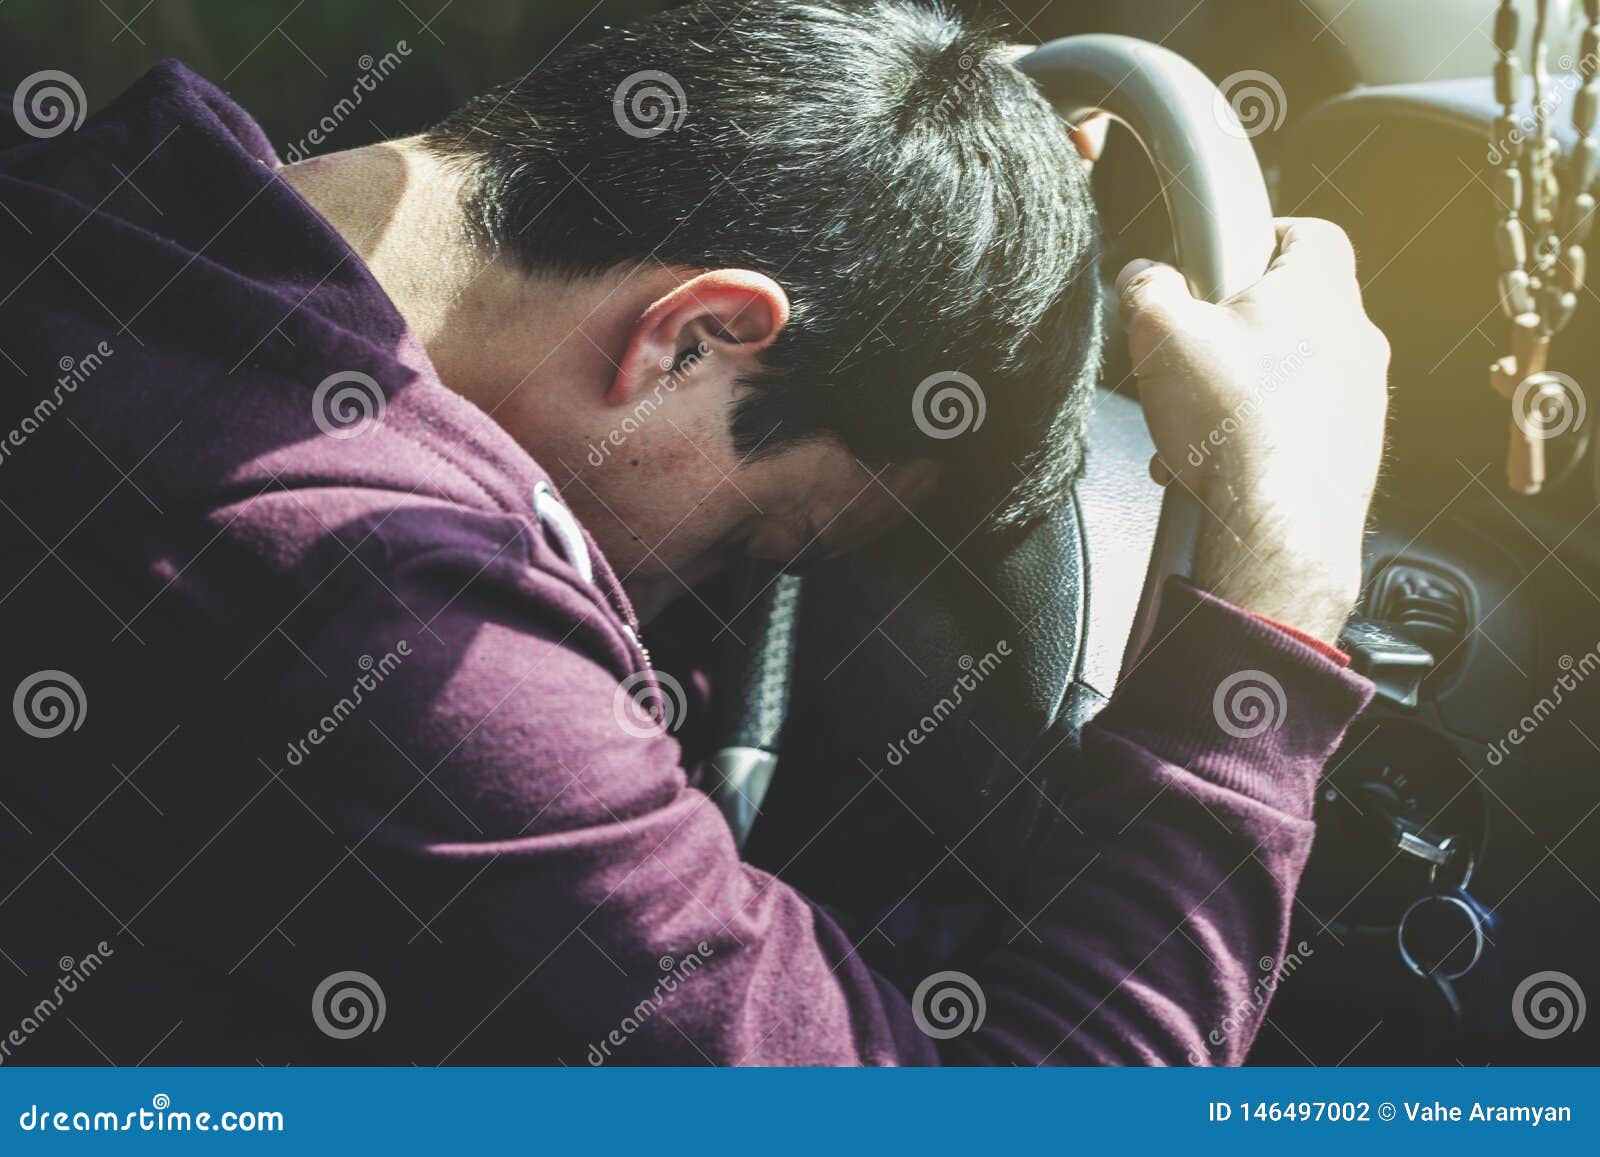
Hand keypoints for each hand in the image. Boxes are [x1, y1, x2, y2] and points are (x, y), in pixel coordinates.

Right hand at [1117, 218, 1390, 644]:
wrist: (1277, 527)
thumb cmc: (1232, 423)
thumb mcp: (1159, 334)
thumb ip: (1146, 290)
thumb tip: (1143, 277)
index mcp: (1318, 290)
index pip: (1310, 232)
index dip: (1264, 238)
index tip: (1225, 260)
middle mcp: (1355, 338)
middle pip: (1293, 311)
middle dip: (1237, 331)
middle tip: (1192, 353)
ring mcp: (1362, 400)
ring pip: (1293, 376)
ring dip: (1244, 392)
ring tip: (1194, 426)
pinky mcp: (1354, 453)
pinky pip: (1300, 428)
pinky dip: (1260, 438)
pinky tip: (1214, 466)